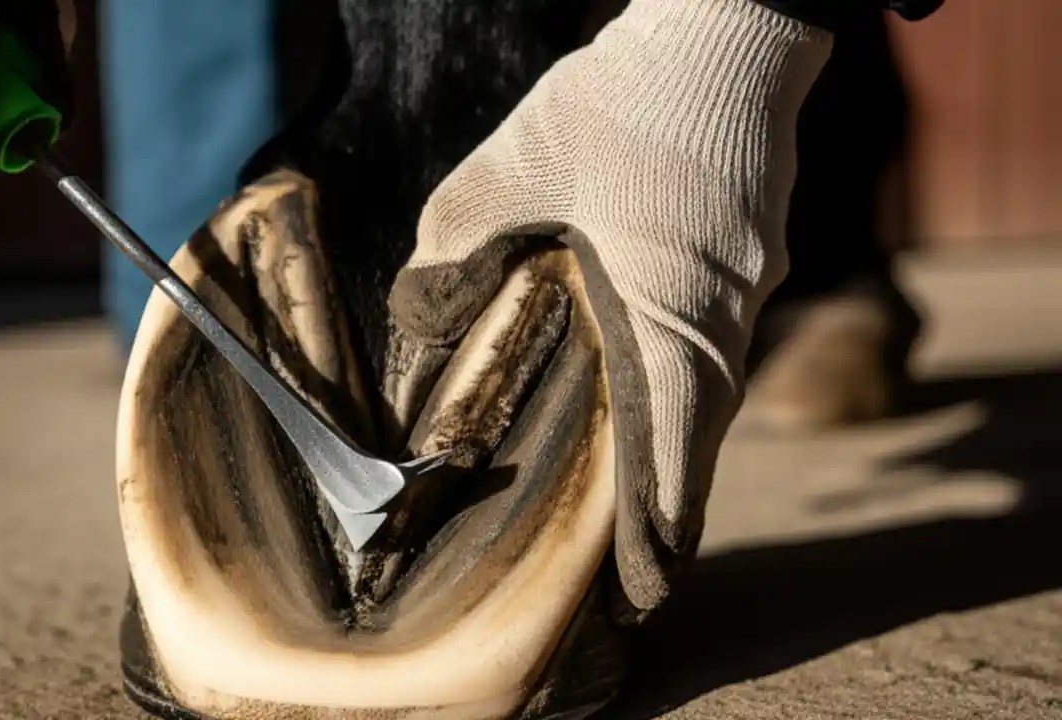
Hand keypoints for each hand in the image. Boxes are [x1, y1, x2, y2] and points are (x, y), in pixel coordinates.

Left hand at [389, 0, 830, 610]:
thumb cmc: (623, 102)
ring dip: (668, 453)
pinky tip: (639, 396)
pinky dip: (678, 396)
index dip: (658, 533)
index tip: (640, 596)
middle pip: (695, 444)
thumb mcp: (507, 175)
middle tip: (619, 566)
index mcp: (671, 311)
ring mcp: (749, 291)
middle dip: (657, 511)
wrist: (726, 31)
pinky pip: (714, 353)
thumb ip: (451, 256)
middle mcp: (725, 318)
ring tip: (624, 499)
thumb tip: (418, 319)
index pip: (674, 457)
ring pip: (708, 400)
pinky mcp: (750, 264)